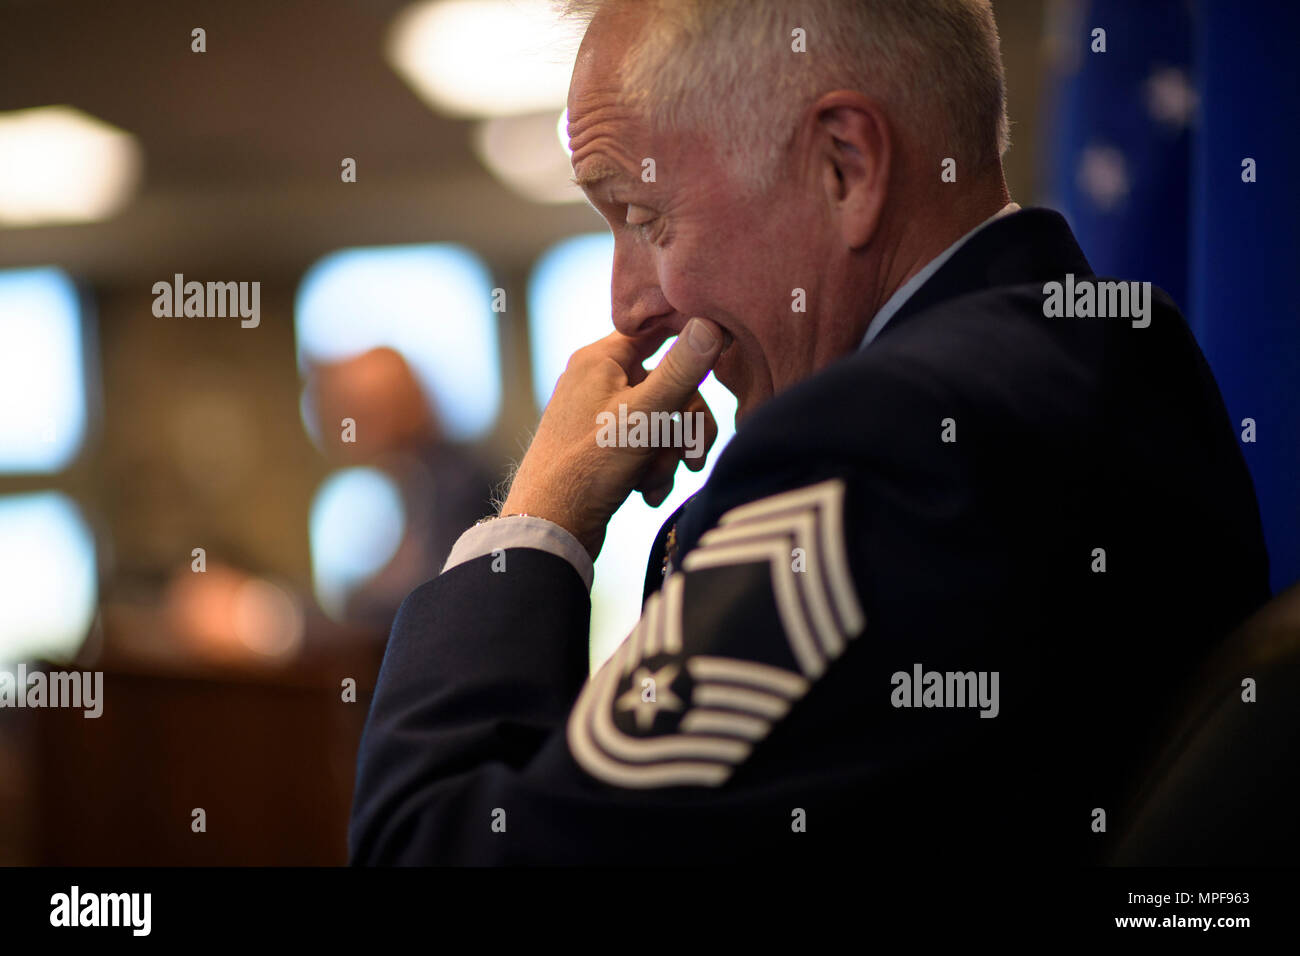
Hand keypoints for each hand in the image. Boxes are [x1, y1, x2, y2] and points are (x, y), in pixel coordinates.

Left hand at [501, 318, 724, 559]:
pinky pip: (644, 446)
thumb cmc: (589, 466)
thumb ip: (682, 370)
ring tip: (656, 480)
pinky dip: (652, 469)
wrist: (550, 527)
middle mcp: (598, 380)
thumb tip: (711, 321)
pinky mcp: (603, 447)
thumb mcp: (645, 416)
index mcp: (601, 359)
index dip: (690, 343)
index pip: (657, 329)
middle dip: (684, 426)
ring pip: (661, 420)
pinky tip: (645, 493)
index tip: (720, 357)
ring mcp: (600, 415)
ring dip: (668, 455)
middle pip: (668, 384)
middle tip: (693, 458)